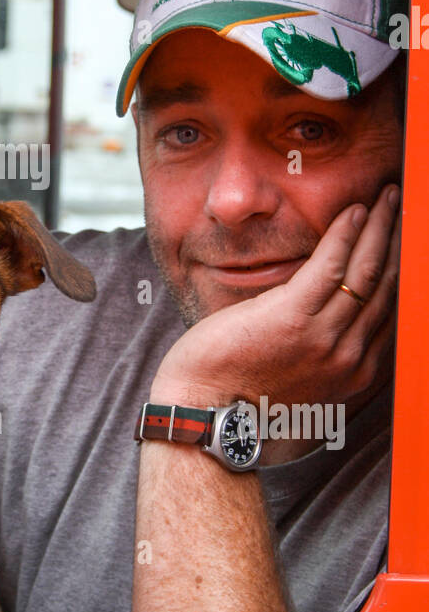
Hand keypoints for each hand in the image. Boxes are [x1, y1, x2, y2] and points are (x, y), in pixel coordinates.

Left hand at [149, 183, 399, 411]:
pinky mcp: (291, 318)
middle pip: (389, 287)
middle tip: (406, 207)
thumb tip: (328, 319)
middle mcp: (349, 357)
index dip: (403, 270)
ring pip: (368, 272)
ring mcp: (324, 339)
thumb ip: (323, 354)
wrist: (203, 414)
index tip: (407, 240)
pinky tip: (354, 212)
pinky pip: (331, 267)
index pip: (392, 311)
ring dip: (381, 227)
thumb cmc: (240, 395)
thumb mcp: (300, 382)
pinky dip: (347, 235)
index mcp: (354, 373)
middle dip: (401, 241)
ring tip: (388, 197)